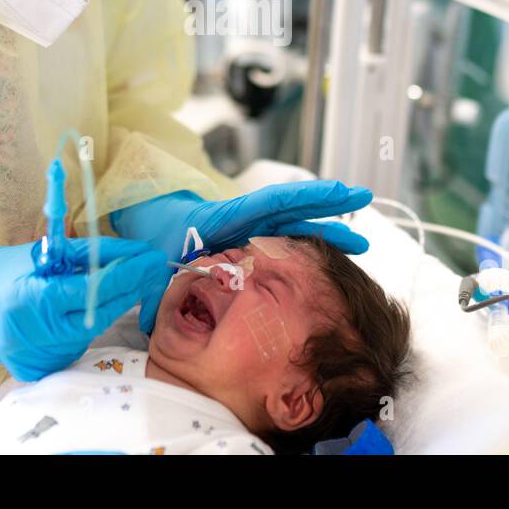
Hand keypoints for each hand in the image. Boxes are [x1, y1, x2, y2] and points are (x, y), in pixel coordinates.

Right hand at [0, 235, 164, 380]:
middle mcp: (33, 334)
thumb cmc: (10, 270)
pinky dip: (83, 328)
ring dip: (105, 310)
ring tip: (111, 288)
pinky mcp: (35, 371)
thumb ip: (92, 253)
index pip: (91, 290)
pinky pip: (73, 347)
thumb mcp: (48, 254)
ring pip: (89, 333)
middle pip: (97, 317)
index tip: (149, 259)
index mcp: (32, 299)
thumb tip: (134, 252)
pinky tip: (80, 313)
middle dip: (125, 293)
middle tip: (147, 272)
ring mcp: (35, 357)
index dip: (124, 275)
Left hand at [110, 180, 372, 332]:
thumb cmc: (151, 242)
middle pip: (289, 208)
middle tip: (361, 197)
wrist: (147, 226)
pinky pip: (286, 240)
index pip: (265, 203)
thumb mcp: (152, 267)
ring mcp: (250, 228)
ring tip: (360, 240)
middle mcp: (242, 220)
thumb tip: (159, 316)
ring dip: (326, 229)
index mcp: (220, 220)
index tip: (333, 192)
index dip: (300, 197)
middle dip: (326, 204)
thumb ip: (159, 291)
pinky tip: (332, 258)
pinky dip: (310, 246)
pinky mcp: (251, 240)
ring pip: (294, 226)